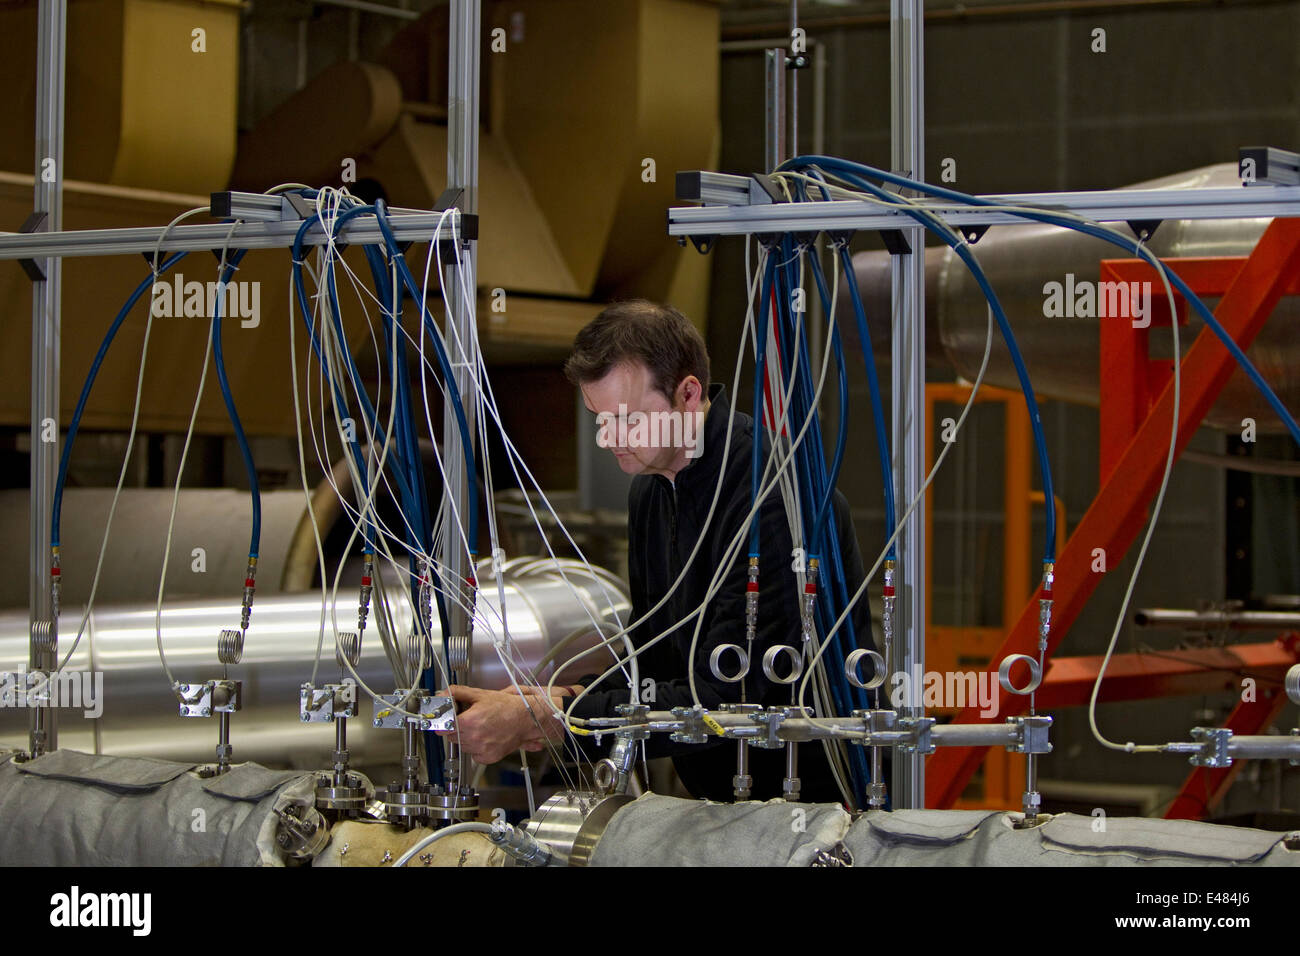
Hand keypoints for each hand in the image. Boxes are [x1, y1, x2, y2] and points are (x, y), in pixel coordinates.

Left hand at [435, 684, 565, 763]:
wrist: (526, 719)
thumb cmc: (507, 707)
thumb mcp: (480, 695)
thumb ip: (458, 693)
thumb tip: (442, 694)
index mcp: (470, 721)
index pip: (443, 727)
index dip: (443, 722)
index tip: (445, 719)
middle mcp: (475, 737)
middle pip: (451, 736)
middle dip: (455, 727)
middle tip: (466, 719)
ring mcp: (481, 749)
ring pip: (462, 745)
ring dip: (465, 737)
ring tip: (479, 726)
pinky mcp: (488, 757)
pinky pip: (473, 754)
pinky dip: (476, 747)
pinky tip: (484, 736)